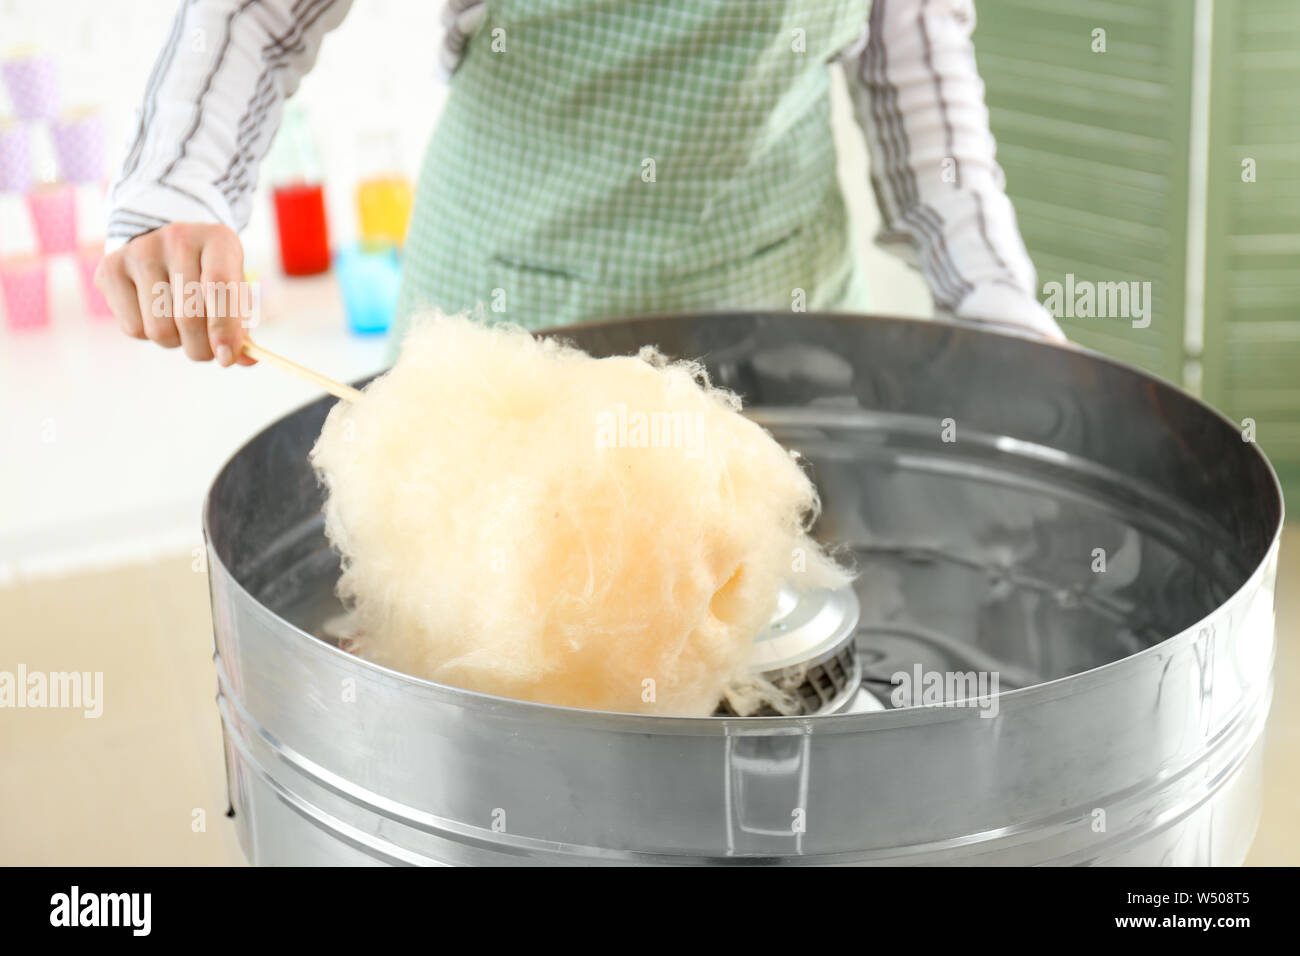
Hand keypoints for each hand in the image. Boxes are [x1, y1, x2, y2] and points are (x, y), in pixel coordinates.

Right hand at [94, 222, 255, 366]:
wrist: (164, 247)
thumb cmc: (208, 277)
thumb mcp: (234, 293)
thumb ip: (241, 327)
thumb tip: (248, 360)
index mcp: (218, 240)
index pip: (220, 287)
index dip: (225, 329)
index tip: (227, 357)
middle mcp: (178, 238)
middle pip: (189, 316)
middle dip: (202, 348)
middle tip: (208, 351)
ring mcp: (140, 250)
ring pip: (159, 329)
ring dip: (175, 342)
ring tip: (180, 328)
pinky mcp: (110, 268)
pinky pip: (132, 328)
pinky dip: (148, 335)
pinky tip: (155, 315)